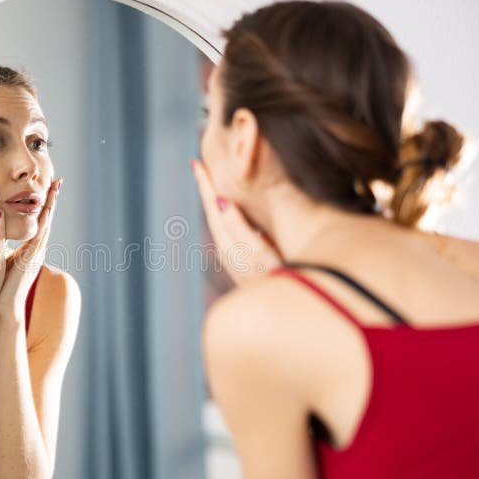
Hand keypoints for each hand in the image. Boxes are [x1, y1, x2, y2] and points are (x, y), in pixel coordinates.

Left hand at [0, 177, 61, 320]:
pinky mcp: (31, 262)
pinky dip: (42, 227)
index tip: (49, 186)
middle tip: (59, 181)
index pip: (39, 220)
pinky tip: (45, 215)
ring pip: (46, 226)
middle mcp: (36, 249)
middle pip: (47, 219)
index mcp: (30, 248)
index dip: (44, 203)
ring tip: (56, 192)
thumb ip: (2, 242)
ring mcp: (36, 255)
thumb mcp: (3, 256)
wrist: (4, 304)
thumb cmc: (1, 282)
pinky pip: (38, 240)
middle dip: (53, 200)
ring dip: (51, 209)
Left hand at [190, 159, 281, 284]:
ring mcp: (238, 260)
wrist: (282, 315)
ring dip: (219, 202)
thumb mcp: (256, 252)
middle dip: (208, 190)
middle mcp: (229, 252)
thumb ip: (238, 226)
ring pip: (223, 223)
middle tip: (201, 167)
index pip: (212, 208)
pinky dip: (233, 216)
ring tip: (217, 184)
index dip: (205, 185)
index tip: (196, 163)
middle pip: (214, 214)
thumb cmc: (274, 280)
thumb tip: (219, 201)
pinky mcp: (249, 266)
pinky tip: (241, 213)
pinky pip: (235, 232)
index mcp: (229, 245)